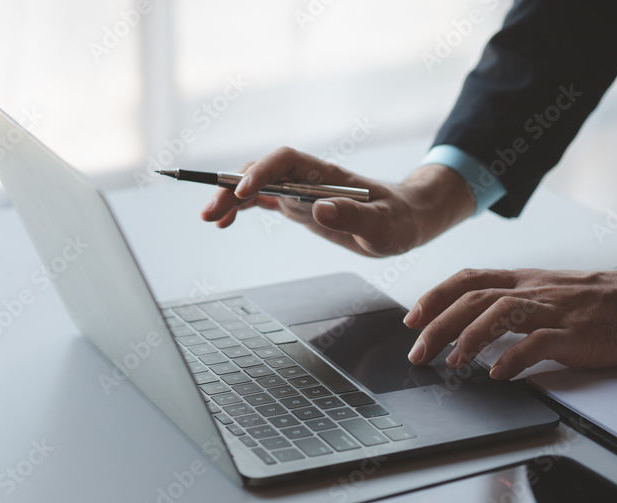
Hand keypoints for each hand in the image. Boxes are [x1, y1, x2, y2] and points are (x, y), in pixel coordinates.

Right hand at [199, 147, 474, 256]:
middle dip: (233, 188)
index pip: (285, 161)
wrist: (405, 218)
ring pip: (256, 187)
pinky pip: (262, 202)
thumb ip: (353, 217)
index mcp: (327, 176)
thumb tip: (320, 209)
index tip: (245, 192)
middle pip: (261, 173)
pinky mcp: (298, 206)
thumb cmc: (399, 220)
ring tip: (211, 218)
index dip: (262, 172)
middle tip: (211, 212)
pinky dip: (241, 209)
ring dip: (230, 199)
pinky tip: (225, 222)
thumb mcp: (383, 226)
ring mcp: (300, 192)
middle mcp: (308, 179)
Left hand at [403, 241, 616, 379]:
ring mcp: (555, 310)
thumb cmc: (602, 302)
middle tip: (417, 353)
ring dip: (468, 339)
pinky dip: (513, 359)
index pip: (469, 279)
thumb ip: (516, 303)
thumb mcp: (551, 292)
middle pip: (474, 299)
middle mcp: (535, 290)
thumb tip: (475, 323)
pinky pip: (538, 343)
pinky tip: (497, 374)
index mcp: (526, 279)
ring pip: (499, 314)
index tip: (411, 319)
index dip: (435, 297)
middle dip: (438, 325)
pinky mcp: (576, 333)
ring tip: (450, 364)